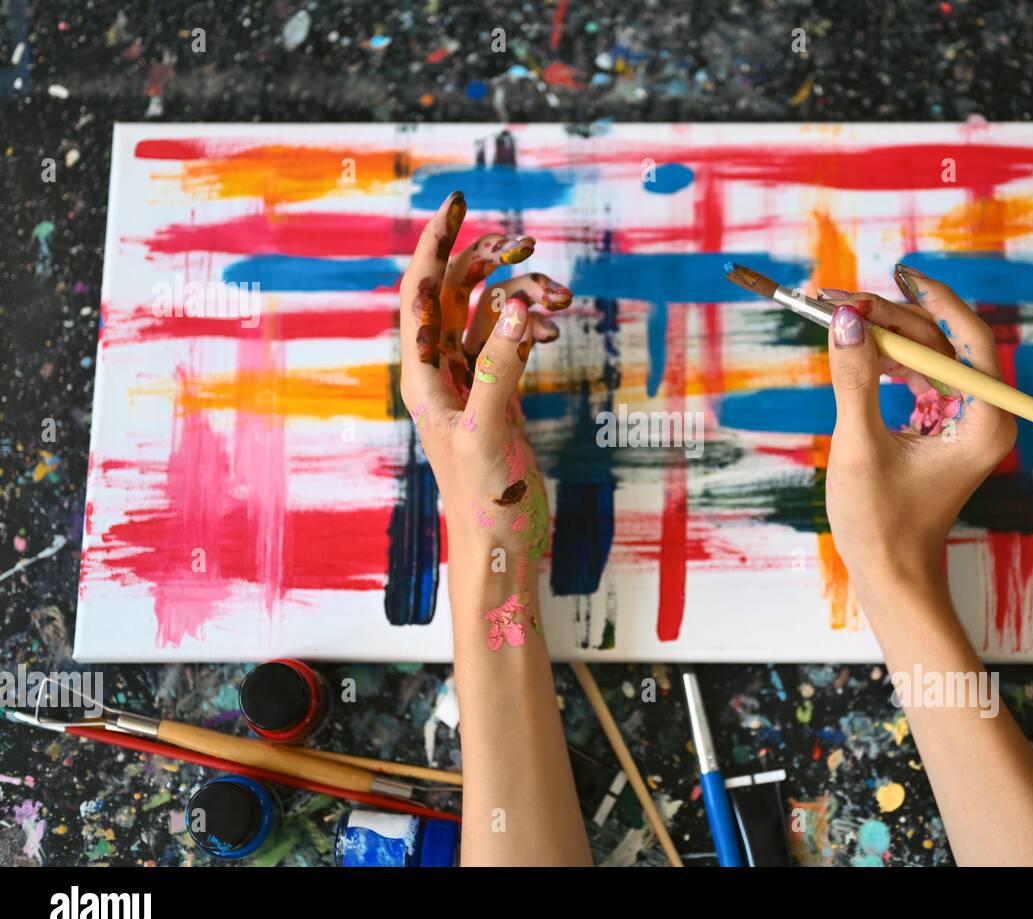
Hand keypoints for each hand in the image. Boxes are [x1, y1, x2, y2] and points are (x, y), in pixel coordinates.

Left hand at [397, 191, 571, 560]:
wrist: (501, 546)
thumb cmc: (484, 500)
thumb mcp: (489, 430)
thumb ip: (500, 367)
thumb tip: (514, 304)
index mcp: (422, 377)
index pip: (419, 294)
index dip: (434, 246)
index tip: (455, 203)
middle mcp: (440, 374)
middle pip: (453, 294)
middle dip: (487, 261)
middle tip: (525, 240)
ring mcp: (471, 385)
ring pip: (488, 315)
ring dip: (520, 295)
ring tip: (560, 296)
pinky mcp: (498, 399)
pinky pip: (511, 344)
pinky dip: (531, 328)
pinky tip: (553, 330)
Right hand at [823, 265, 1016, 611]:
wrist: (890, 575)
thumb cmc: (880, 523)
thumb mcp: (860, 446)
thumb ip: (854, 378)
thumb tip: (844, 318)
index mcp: (983, 421)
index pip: (969, 338)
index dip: (932, 301)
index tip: (895, 275)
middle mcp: (982, 416)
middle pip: (943, 342)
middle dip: (891, 318)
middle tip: (835, 302)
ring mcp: (963, 421)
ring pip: (928, 356)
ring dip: (884, 336)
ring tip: (835, 319)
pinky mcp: (942, 428)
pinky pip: (919, 377)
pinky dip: (887, 361)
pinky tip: (857, 352)